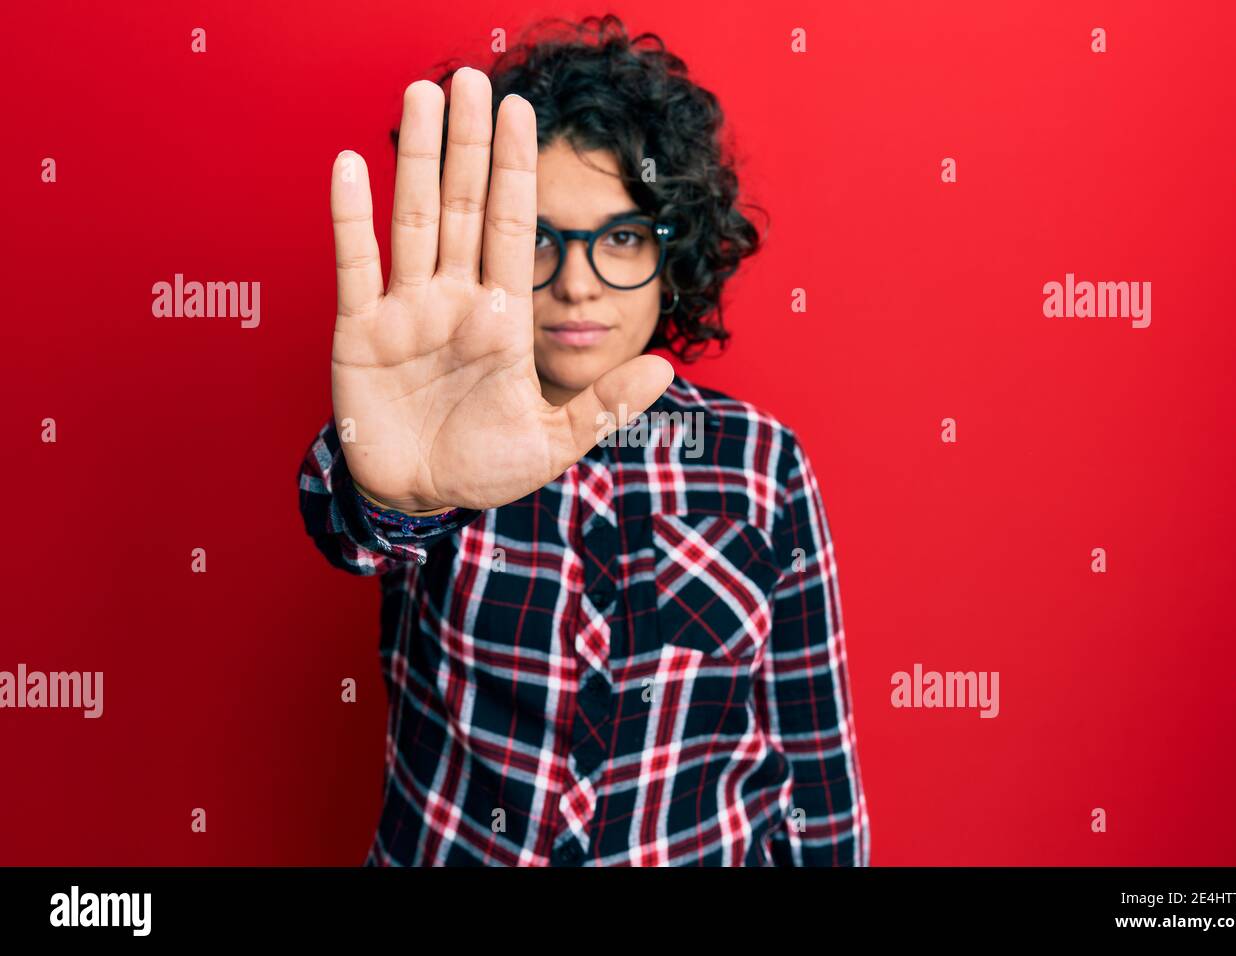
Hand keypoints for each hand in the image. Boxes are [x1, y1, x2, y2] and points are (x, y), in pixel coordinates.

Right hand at [328, 69, 672, 512]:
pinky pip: (355, 265)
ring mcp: (407, 310)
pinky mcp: (360, 331)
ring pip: (412, 219)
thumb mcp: (553, 442)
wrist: (419, 499)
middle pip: (462, 206)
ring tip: (422, 95)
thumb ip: (605, 407)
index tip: (523, 113)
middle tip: (470, 79)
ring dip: (415, 158)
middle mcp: (455, 300)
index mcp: (503, 317)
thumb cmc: (485, 468)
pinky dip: (350, 218)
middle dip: (468, 144)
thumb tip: (668, 369)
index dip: (515, 170)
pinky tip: (350, 165)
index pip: (513, 228)